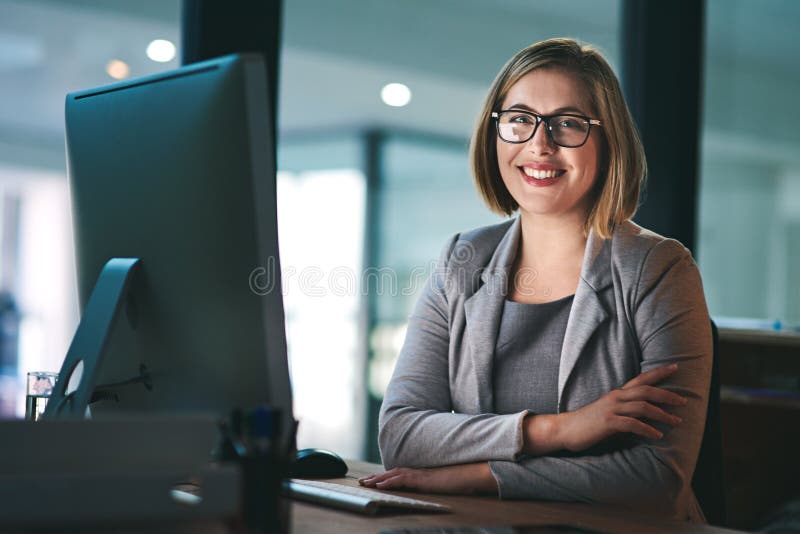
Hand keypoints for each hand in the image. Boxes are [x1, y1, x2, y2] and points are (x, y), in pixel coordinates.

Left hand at [358, 463, 496, 494]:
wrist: (473, 474)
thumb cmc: (461, 480)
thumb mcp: (444, 484)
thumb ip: (434, 485)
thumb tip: (430, 488)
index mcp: (422, 473)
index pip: (399, 473)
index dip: (384, 476)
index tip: (372, 480)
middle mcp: (418, 472)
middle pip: (392, 473)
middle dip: (376, 477)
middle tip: (362, 481)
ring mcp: (420, 474)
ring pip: (393, 475)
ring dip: (377, 479)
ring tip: (365, 483)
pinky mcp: (423, 479)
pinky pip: (402, 480)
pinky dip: (389, 482)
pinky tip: (380, 486)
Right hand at [558, 363, 687, 451]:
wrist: (565, 429)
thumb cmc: (588, 423)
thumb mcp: (608, 411)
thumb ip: (625, 410)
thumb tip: (645, 415)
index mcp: (617, 394)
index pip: (641, 378)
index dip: (659, 372)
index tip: (676, 367)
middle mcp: (616, 398)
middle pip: (646, 390)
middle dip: (667, 394)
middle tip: (684, 400)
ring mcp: (611, 409)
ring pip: (643, 406)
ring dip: (662, 414)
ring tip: (676, 421)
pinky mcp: (608, 423)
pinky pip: (632, 424)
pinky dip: (647, 429)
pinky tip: (657, 436)